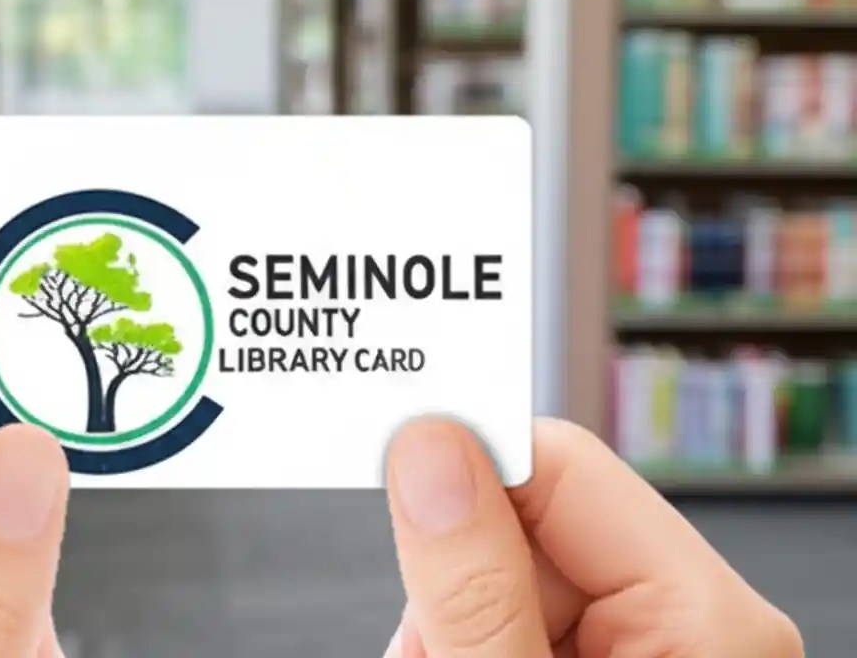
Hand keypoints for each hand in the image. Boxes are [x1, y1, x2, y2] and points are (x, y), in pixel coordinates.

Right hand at [381, 417, 803, 657]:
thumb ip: (475, 587)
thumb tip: (429, 453)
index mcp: (705, 618)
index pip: (559, 464)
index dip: (462, 455)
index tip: (379, 447)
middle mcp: (686, 621)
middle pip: (516, 523)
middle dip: (447, 577)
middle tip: (426, 646)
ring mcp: (645, 646)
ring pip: (496, 573)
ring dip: (444, 622)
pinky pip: (505, 613)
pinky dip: (459, 640)